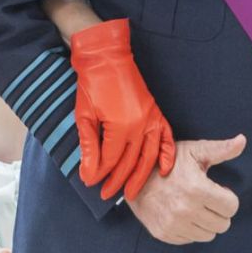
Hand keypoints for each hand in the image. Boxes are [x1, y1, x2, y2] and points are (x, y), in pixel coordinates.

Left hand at [71, 19, 175, 200]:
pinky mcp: (156, 113)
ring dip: (139, 177)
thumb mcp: (84, 116)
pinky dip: (167, 156)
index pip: (110, 159)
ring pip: (148, 156)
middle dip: (117, 181)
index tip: (90, 183)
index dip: (99, 173)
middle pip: (129, 162)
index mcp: (120, 126)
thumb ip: (89, 147)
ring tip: (130, 193)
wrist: (106, 57)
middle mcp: (140, 125)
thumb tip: (88, 175)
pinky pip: (167, 138)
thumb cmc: (92, 84)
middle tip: (107, 195)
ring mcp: (151, 119)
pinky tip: (163, 171)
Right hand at [126, 135, 244, 244]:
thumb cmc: (167, 161)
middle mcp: (186, 210)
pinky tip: (182, 213)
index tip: (216, 189)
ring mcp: (174, 224)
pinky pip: (190, 239)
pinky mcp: (164, 233)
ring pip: (208, 235)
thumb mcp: (194, 151)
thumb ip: (221, 149)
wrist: (133, 175)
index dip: (227, 197)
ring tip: (194, 206)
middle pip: (223, 224)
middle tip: (206, 199)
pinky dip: (190, 228)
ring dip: (206, 222)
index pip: (231, 207)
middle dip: (218, 211)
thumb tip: (242, 140)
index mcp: (197, 189)